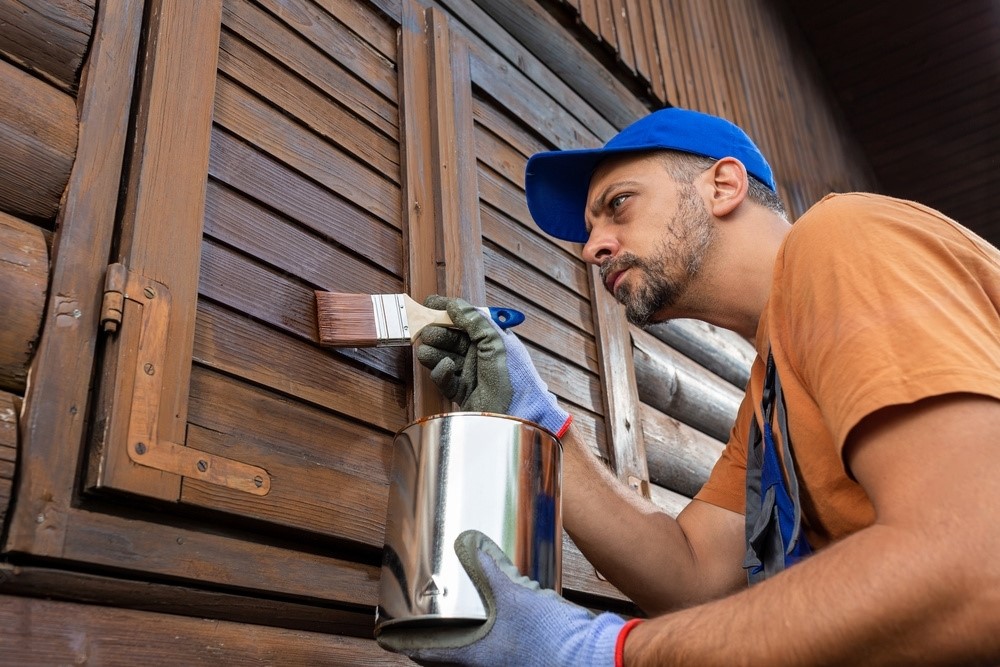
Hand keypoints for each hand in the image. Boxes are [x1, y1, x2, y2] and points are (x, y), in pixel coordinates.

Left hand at [378, 530, 628, 666]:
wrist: (600, 656)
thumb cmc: (554, 637)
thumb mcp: (515, 595)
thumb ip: (489, 567)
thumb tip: (468, 542)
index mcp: (476, 659)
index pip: (427, 655)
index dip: (404, 643)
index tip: (386, 636)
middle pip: (449, 659)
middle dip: (433, 642)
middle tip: (419, 625)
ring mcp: (511, 666)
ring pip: (475, 655)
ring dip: (465, 639)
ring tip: (457, 619)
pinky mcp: (530, 660)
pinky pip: (500, 649)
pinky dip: (491, 635)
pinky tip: (499, 619)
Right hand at [417, 296, 571, 435]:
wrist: (514, 415)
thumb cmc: (511, 376)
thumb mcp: (496, 343)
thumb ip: (475, 322)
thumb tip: (455, 305)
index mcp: (491, 339)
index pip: (466, 319)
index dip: (448, 310)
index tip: (429, 304)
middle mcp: (480, 354)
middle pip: (452, 338)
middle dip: (437, 333)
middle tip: (425, 331)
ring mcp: (471, 373)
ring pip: (445, 357)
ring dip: (434, 352)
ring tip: (425, 350)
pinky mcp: (462, 391)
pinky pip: (446, 378)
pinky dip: (442, 372)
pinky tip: (446, 367)